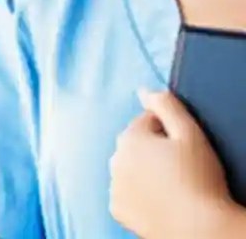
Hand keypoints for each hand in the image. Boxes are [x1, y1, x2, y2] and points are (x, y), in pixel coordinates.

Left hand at [109, 89, 236, 237]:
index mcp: (130, 138)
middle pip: (136, 145)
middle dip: (154, 150)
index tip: (184, 148)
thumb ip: (166, 105)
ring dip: (145, 172)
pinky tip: (160, 199)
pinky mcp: (117, 208)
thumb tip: (144, 90)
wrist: (200, 227)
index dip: (170, 131)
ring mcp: (114, 186)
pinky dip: (139, 194)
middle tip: (181, 167)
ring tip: (172, 185)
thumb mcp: (190, 134)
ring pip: (130, 169)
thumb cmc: (200, 180)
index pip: (148, 122)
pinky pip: (127, 193)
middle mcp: (114, 160)